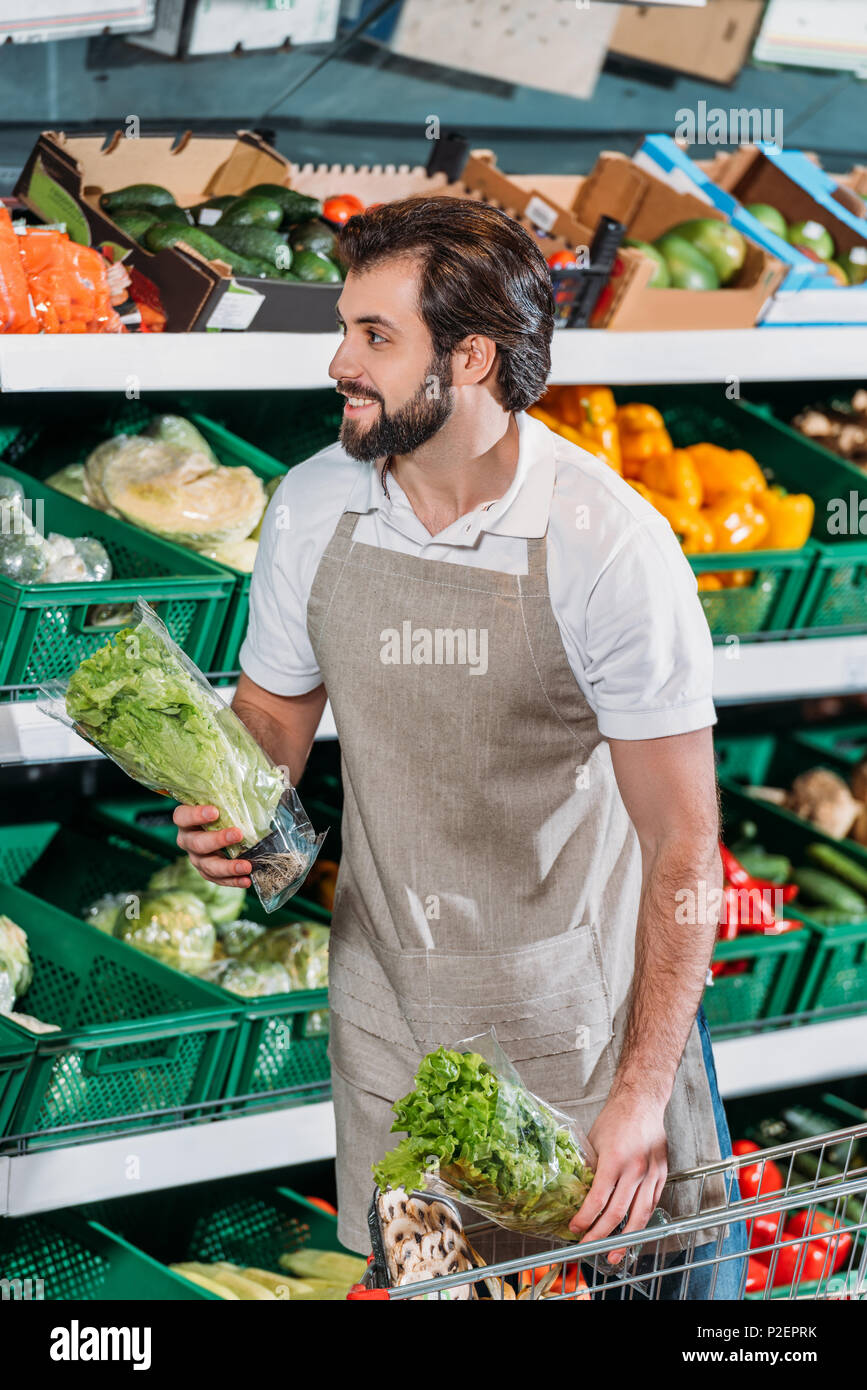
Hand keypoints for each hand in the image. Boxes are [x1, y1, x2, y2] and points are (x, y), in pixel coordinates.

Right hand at [173, 803, 251, 889]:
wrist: (222, 826)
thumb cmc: (223, 810)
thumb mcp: (224, 800)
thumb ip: (233, 795)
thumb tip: (260, 787)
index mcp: (186, 820)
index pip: (182, 816)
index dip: (196, 815)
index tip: (215, 811)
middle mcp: (187, 839)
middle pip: (196, 843)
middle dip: (217, 840)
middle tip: (238, 834)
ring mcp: (196, 858)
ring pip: (207, 866)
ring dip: (228, 867)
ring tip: (247, 866)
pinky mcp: (206, 871)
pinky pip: (217, 879)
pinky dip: (232, 881)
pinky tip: (247, 880)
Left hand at [569, 1089, 668, 1259]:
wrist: (641, 1101)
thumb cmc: (615, 1118)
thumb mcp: (594, 1142)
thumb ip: (589, 1168)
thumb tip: (577, 1193)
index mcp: (614, 1160)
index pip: (598, 1200)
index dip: (585, 1219)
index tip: (574, 1229)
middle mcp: (635, 1169)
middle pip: (617, 1214)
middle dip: (600, 1236)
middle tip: (588, 1248)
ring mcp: (651, 1174)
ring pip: (638, 1216)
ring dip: (625, 1239)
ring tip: (614, 1254)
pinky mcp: (662, 1174)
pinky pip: (652, 1204)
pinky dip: (641, 1221)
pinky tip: (632, 1232)